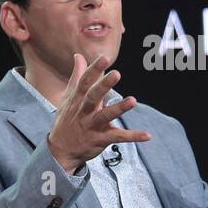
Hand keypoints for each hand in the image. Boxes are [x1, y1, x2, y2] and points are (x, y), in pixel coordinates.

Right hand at [46, 54, 150, 172]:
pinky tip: (147, 135)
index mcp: (77, 99)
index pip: (84, 83)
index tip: (104, 58)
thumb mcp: (68, 98)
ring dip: (119, 108)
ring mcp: (92, 126)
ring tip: (133, 100)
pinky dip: (132, 137)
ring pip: (105, 116)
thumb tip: (79, 56)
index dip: (94, 70)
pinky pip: (117, 137)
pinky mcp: (100, 139)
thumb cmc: (66, 120)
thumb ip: (76, 76)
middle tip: (117, 73)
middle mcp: (84, 111)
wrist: (60, 151)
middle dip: (104, 85)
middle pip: (93, 97)